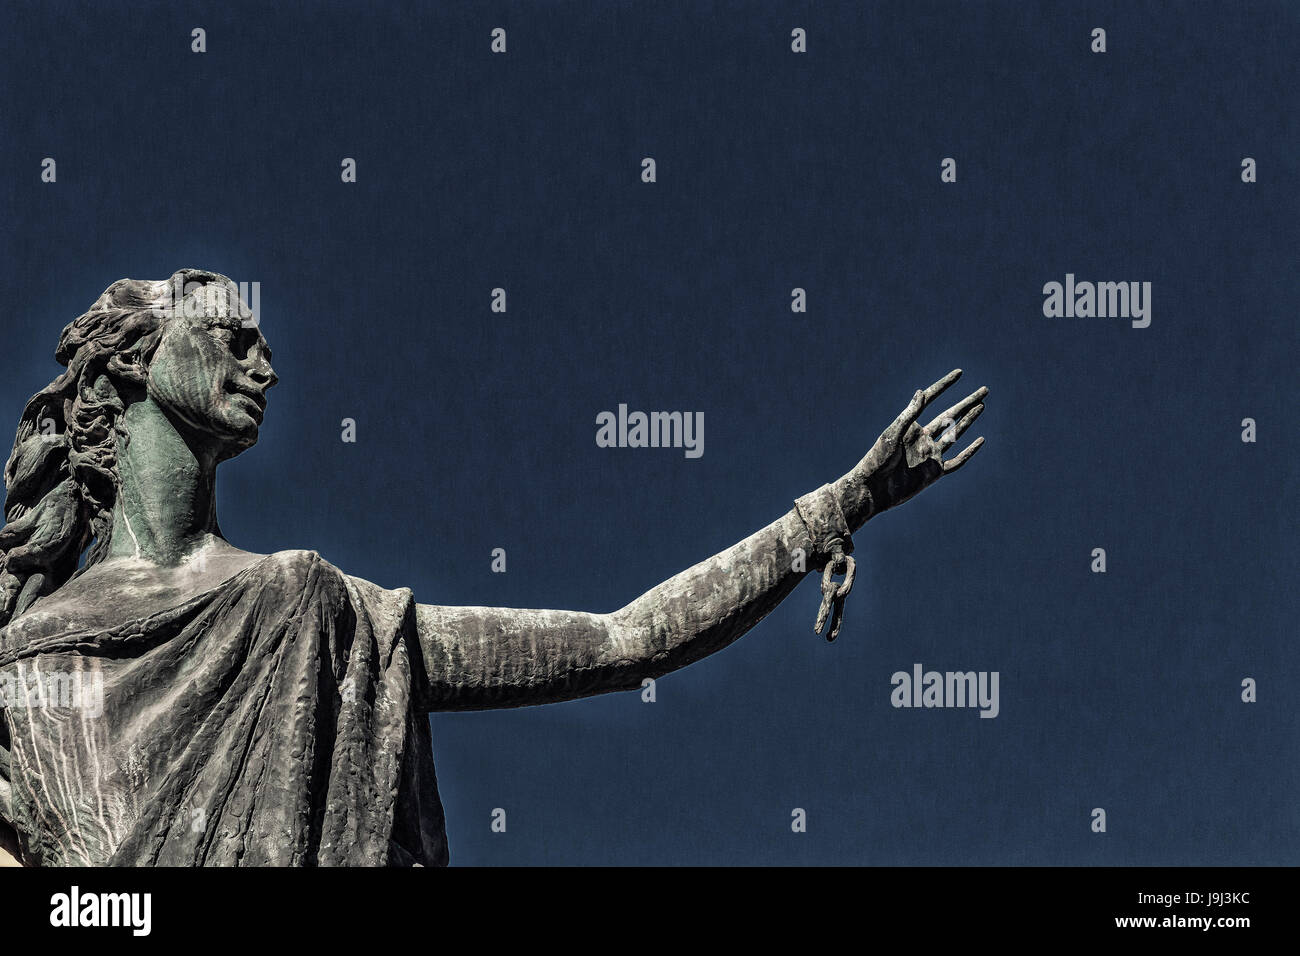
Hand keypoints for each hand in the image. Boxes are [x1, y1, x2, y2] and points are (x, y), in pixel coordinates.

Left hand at [838, 369, 986, 524]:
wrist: (873, 490)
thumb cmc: (877, 460)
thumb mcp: (893, 434)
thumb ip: (908, 415)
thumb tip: (921, 392)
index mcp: (911, 426)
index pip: (931, 400)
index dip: (945, 386)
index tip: (959, 373)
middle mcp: (923, 438)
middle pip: (950, 416)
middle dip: (966, 402)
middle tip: (984, 390)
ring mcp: (930, 455)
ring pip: (956, 434)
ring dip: (969, 420)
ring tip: (982, 405)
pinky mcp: (934, 472)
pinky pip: (957, 461)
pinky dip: (969, 451)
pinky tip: (981, 440)